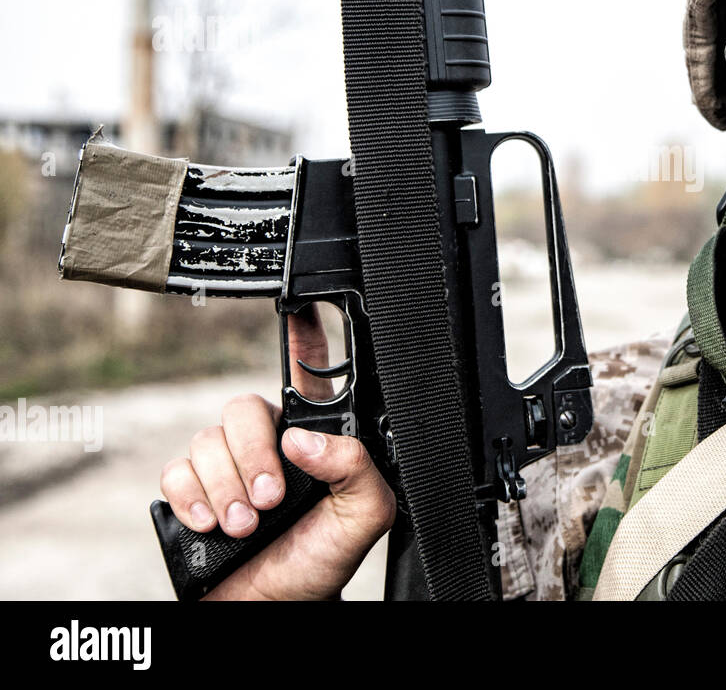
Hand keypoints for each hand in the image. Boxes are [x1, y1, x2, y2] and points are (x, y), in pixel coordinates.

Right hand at [158, 303, 395, 599]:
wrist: (276, 606)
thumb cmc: (323, 558)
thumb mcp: (364, 514)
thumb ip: (354, 468)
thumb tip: (304, 439)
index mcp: (314, 438)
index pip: (310, 377)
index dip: (306, 337)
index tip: (304, 306)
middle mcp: (267, 442)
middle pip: (242, 410)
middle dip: (252, 456)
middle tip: (270, 499)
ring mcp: (226, 465)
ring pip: (205, 442)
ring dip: (226, 488)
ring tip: (246, 526)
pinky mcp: (192, 491)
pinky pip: (174, 472)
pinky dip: (192, 498)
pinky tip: (212, 524)